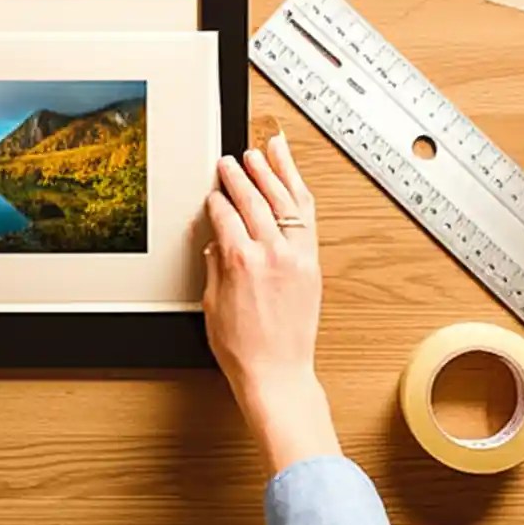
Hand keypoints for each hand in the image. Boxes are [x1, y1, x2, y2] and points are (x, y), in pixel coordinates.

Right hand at [202, 132, 340, 472]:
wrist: (278, 373)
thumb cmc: (243, 349)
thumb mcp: (211, 303)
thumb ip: (214, 264)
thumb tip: (215, 238)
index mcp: (241, 262)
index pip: (225, 214)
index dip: (216, 199)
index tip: (212, 190)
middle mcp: (272, 254)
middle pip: (254, 200)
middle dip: (240, 176)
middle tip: (230, 161)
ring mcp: (296, 257)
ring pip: (286, 200)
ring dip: (274, 171)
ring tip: (265, 150)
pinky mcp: (312, 264)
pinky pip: (308, 217)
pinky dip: (300, 192)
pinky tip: (293, 177)